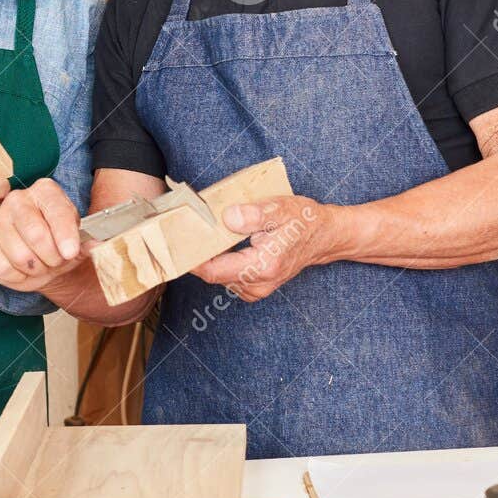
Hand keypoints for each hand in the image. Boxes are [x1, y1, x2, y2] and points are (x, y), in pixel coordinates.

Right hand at [0, 178, 85, 292]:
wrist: (40, 258)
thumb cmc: (59, 245)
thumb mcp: (79, 242)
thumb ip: (89, 242)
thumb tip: (98, 243)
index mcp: (45, 192)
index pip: (56, 211)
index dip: (65, 235)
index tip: (71, 253)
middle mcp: (17, 199)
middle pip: (35, 235)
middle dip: (51, 258)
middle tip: (56, 261)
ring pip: (19, 256)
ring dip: (35, 270)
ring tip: (39, 265)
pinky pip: (1, 267)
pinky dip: (16, 276)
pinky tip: (22, 269)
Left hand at [191, 196, 338, 301]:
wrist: (324, 236)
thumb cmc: (303, 221)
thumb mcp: (282, 209)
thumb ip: (255, 214)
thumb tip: (228, 217)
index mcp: (263, 266)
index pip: (214, 271)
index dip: (190, 261)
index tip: (173, 247)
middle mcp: (258, 283)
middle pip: (213, 275)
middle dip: (196, 256)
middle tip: (181, 234)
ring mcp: (257, 288)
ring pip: (219, 277)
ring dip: (208, 259)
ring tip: (198, 236)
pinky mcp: (255, 287)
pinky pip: (227, 277)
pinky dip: (219, 263)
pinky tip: (217, 246)